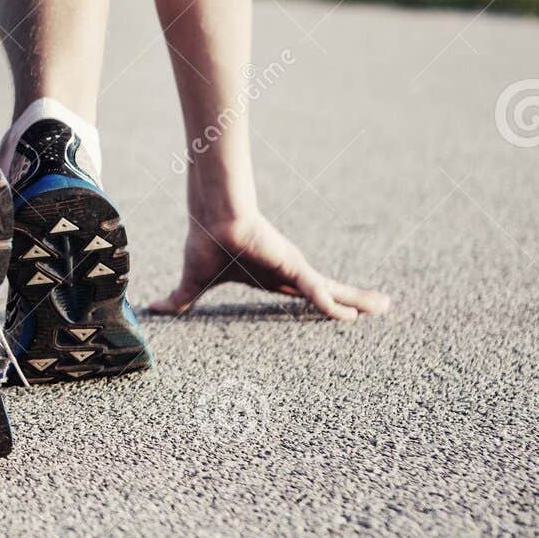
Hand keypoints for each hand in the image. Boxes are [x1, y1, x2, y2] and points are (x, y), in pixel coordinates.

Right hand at [150, 214, 389, 321]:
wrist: (210, 220)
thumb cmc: (205, 243)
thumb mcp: (194, 283)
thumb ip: (180, 300)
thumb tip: (151, 310)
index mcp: (271, 278)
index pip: (303, 294)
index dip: (322, 303)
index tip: (340, 312)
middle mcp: (289, 273)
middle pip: (328, 292)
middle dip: (353, 300)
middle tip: (380, 308)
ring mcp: (295, 270)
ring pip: (334, 290)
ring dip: (359, 300)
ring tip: (387, 306)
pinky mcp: (293, 267)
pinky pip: (316, 290)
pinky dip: (331, 304)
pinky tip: (349, 318)